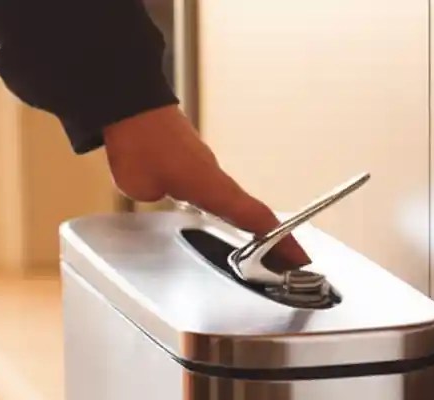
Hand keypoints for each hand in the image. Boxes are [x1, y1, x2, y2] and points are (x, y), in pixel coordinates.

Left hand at [103, 106, 309, 267]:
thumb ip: (156, 198)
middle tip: (287, 262)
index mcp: (213, 187)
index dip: (281, 242)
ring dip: (250, 224)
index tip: (300, 259)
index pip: (256, 218)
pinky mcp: (191, 159)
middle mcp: (215, 176)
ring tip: (262, 248)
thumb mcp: (141, 187)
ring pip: (234, 201)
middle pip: (252, 213)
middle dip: (272, 240)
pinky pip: (216, 189)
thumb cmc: (141, 141)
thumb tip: (159, 194)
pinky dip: (226, 207)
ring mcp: (204, 166)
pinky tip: (219, 215)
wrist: (134, 104)